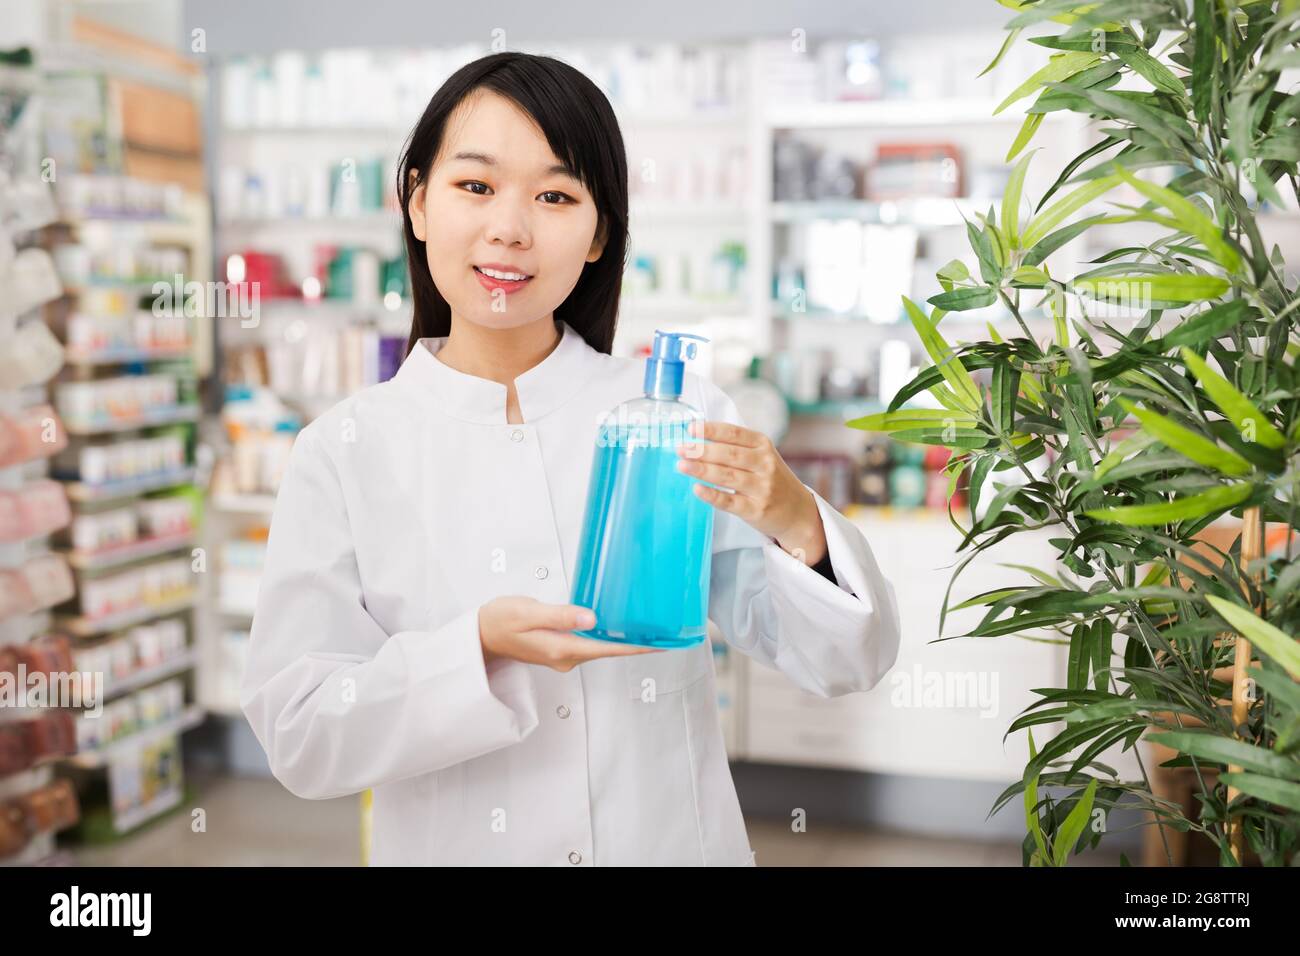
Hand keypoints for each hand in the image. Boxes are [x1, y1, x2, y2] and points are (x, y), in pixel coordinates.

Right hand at [478, 596, 660, 670]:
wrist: (480, 635)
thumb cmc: (500, 620)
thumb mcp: (529, 612)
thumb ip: (561, 615)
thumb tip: (592, 618)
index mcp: (562, 649)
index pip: (609, 649)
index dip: (637, 646)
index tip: (662, 644)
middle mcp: (567, 657)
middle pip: (610, 650)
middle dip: (637, 642)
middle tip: (665, 631)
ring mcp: (564, 655)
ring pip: (601, 647)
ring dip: (623, 639)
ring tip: (649, 628)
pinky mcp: (560, 648)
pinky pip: (590, 643)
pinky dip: (607, 636)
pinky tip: (616, 625)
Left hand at [676, 420, 827, 565]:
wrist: (798, 512)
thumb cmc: (772, 480)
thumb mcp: (762, 456)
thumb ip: (736, 447)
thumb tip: (697, 440)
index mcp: (763, 446)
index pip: (734, 433)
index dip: (711, 430)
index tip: (691, 428)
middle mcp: (765, 465)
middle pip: (728, 455)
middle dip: (701, 451)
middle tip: (680, 449)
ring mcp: (761, 488)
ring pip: (727, 476)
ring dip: (701, 470)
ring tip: (681, 465)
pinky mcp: (756, 510)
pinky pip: (730, 502)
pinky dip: (712, 495)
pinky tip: (697, 489)